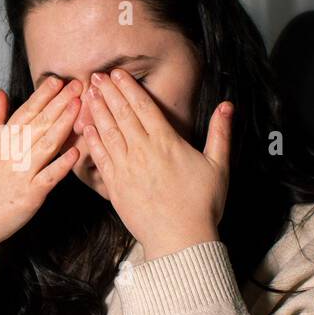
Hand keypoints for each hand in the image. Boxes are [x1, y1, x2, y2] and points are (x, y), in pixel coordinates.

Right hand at [0, 77, 82, 287]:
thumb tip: (0, 93)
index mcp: (1, 141)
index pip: (25, 112)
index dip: (42, 96)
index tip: (58, 80)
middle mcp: (10, 154)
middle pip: (38, 124)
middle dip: (59, 103)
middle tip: (78, 85)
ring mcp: (20, 174)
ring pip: (45, 144)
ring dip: (63, 125)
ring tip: (79, 108)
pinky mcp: (30, 195)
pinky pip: (49, 176)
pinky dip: (62, 164)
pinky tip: (76, 151)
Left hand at [82, 68, 231, 260]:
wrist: (180, 240)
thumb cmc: (202, 205)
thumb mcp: (219, 166)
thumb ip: (220, 134)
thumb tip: (227, 106)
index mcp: (167, 143)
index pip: (144, 107)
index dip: (129, 88)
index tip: (117, 74)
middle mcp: (143, 151)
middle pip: (122, 115)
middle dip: (108, 93)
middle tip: (96, 76)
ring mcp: (127, 168)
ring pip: (108, 132)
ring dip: (97, 111)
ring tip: (88, 94)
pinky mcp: (115, 186)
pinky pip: (100, 158)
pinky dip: (92, 140)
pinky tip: (86, 127)